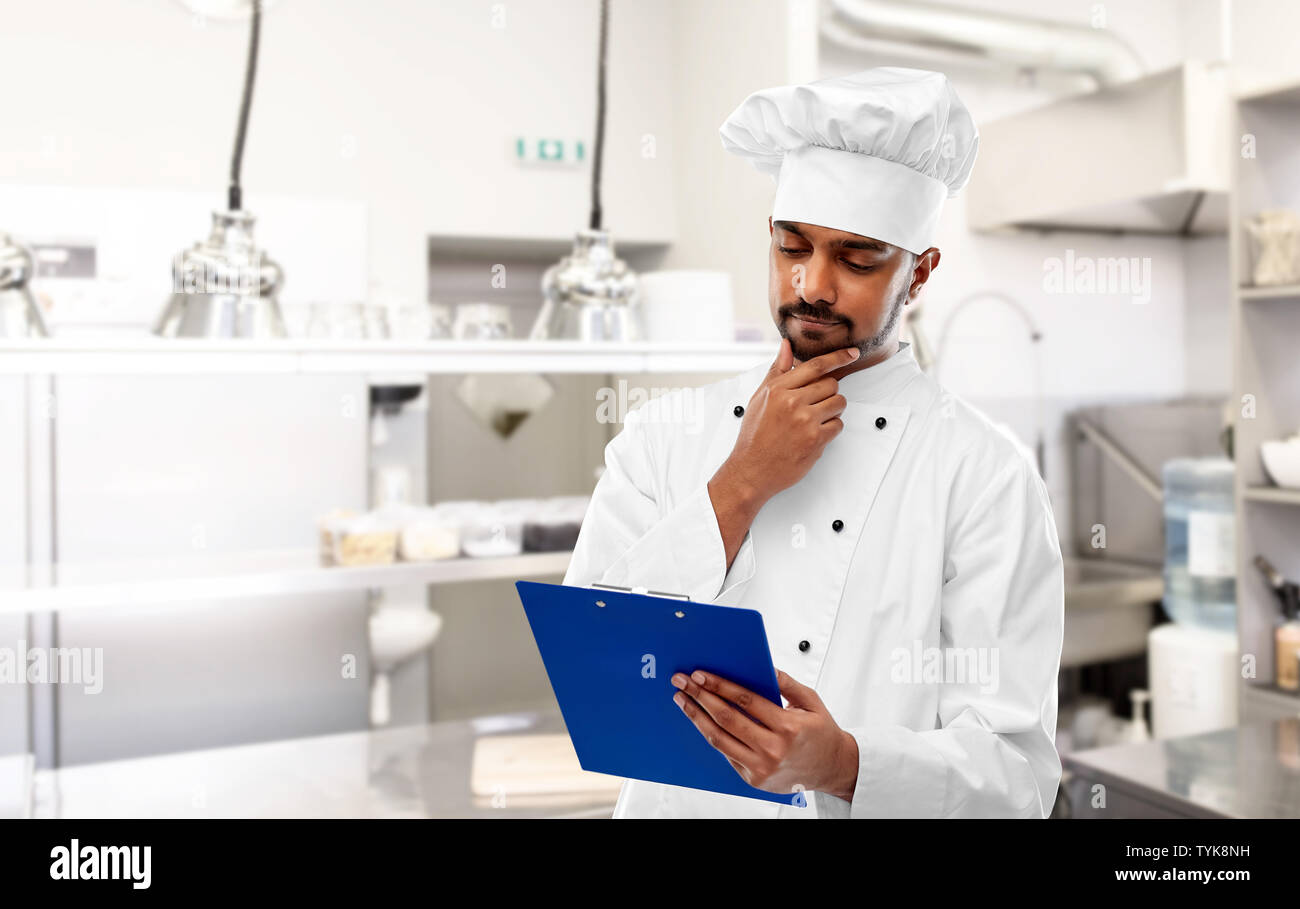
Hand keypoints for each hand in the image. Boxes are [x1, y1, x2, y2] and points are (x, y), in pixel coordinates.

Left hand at [670, 668, 859, 802]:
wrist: (832, 769)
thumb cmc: (821, 733)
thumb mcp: (811, 701)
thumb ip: (785, 683)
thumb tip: (762, 665)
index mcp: (788, 727)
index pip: (745, 701)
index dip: (720, 686)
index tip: (700, 674)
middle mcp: (773, 749)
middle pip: (727, 719)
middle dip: (700, 697)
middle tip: (682, 682)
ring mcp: (762, 767)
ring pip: (719, 740)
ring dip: (697, 717)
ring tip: (683, 701)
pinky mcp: (754, 779)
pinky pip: (727, 754)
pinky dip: (711, 735)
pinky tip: (701, 720)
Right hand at [715, 338, 855, 505]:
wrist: (752, 469)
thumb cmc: (755, 434)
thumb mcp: (760, 398)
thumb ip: (777, 371)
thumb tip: (786, 346)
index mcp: (778, 389)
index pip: (815, 365)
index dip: (838, 357)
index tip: (851, 353)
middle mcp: (792, 402)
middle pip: (831, 384)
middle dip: (827, 393)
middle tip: (813, 405)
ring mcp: (805, 421)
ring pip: (839, 403)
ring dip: (832, 410)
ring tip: (814, 420)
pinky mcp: (815, 440)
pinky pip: (839, 424)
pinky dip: (831, 429)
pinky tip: (814, 434)